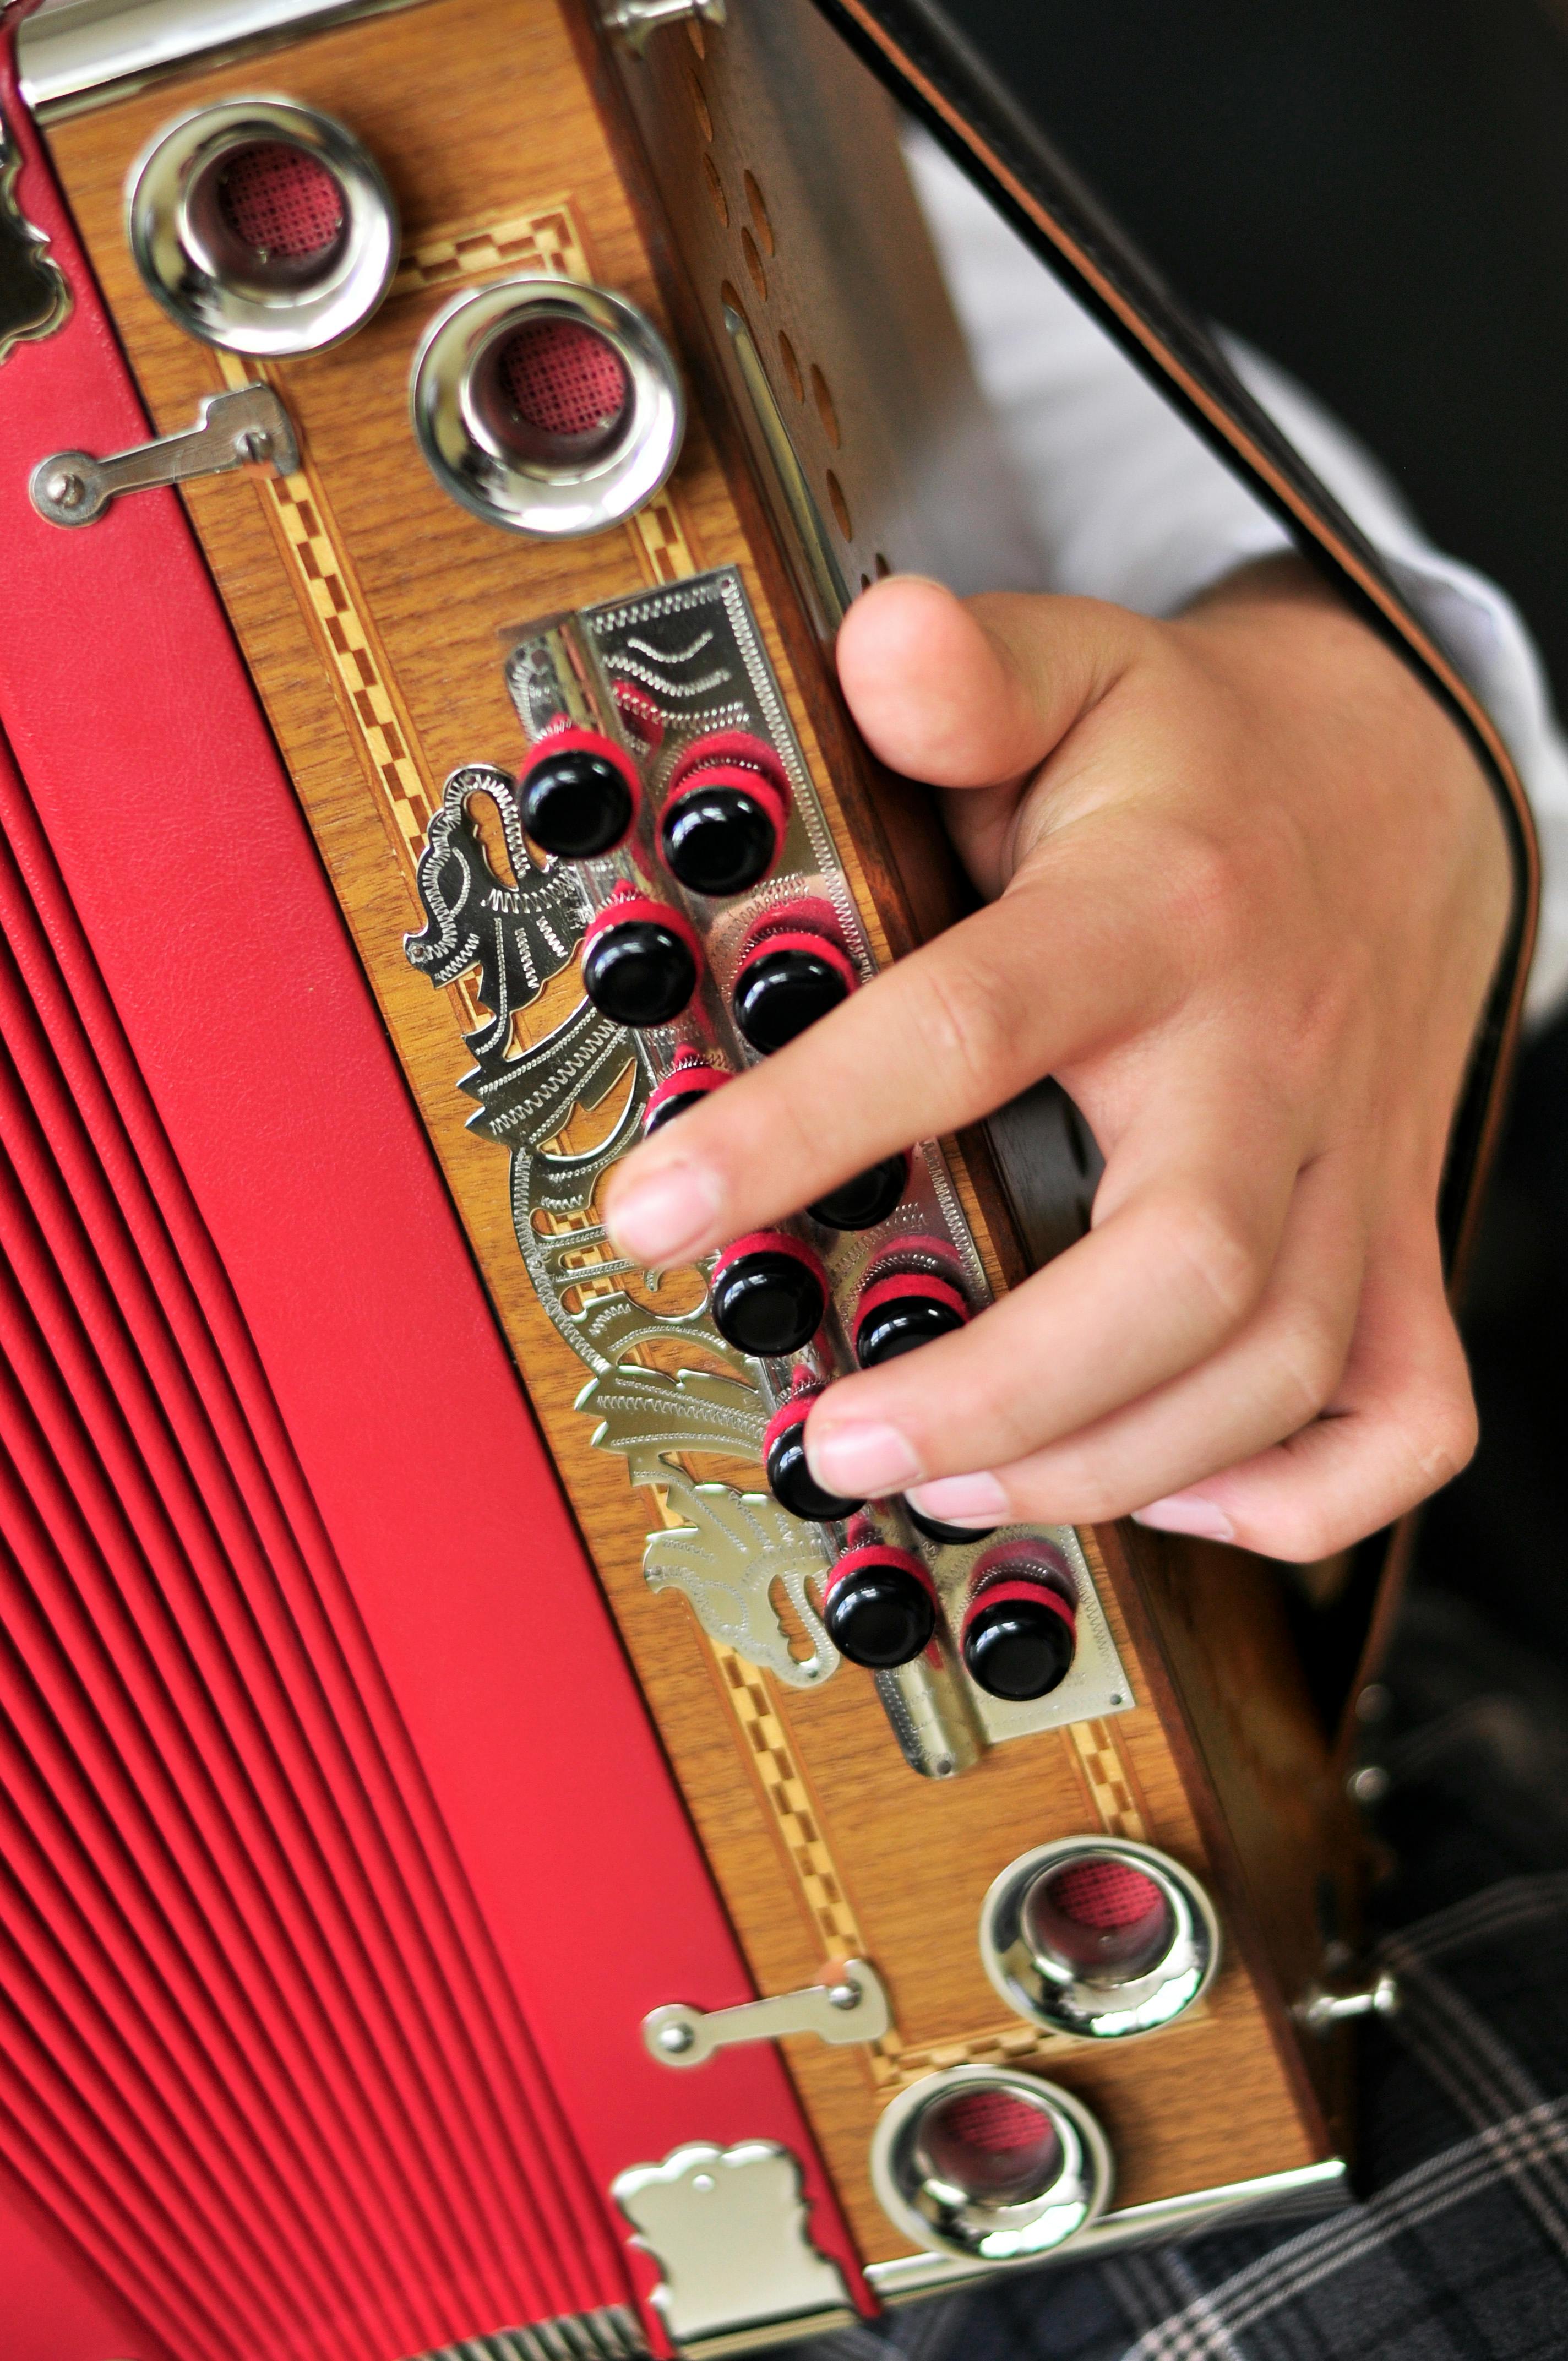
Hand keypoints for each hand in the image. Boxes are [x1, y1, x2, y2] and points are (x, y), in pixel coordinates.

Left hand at [602, 562, 1511, 1558]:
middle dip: (1002, 1388)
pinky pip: (1398, 1413)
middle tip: (839, 1439)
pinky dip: (1293, 1493)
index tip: (651, 1211)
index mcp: (1159, 915)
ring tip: (946, 1480)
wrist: (1396, 789)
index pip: (972, 1030)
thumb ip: (971, 672)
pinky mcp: (1391, 1236)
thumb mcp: (1080, 670)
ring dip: (1107, 1461)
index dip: (800, 1128)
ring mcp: (1345, 1163)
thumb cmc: (1195, 760)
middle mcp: (1266, 1060)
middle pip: (1180, 1267)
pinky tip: (1162, 1490)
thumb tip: (879, 643)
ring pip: (1279, 1367)